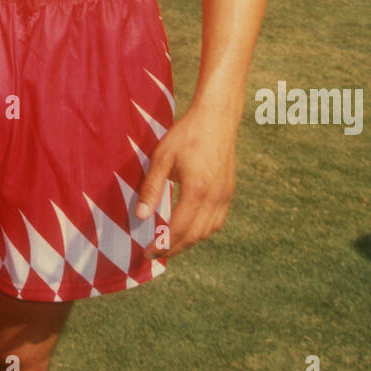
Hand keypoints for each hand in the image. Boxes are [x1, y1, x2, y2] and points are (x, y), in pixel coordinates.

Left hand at [135, 105, 237, 259]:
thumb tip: (140, 216)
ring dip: (189, 242)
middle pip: (194, 236)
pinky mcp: (229, 191)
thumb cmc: (187, 135)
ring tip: (170, 244)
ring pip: (208, 231)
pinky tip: (189, 228)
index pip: (178, 229)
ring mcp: (225, 195)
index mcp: (196, 190)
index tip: (146, 252)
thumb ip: (151, 188)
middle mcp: (214, 197)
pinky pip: (217, 221)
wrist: (217, 118)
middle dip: (174, 248)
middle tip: (155, 252)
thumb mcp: (162, 158)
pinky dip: (202, 231)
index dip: (161, 244)